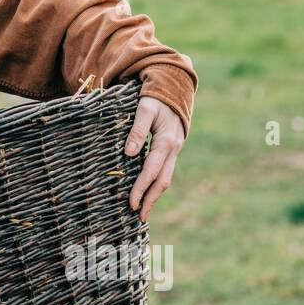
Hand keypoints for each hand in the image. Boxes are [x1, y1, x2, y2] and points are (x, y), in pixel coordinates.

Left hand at [124, 97, 184, 221]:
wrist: (175, 88)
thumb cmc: (156, 97)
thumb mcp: (145, 109)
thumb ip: (137, 130)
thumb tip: (128, 154)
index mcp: (166, 142)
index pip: (151, 171)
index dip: (141, 189)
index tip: (130, 203)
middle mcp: (173, 149)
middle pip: (162, 181)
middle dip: (150, 200)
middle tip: (138, 216)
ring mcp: (174, 150)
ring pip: (165, 177)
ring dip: (154, 194)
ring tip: (142, 209)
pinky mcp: (171, 149)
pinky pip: (164, 170)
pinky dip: (156, 183)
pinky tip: (148, 191)